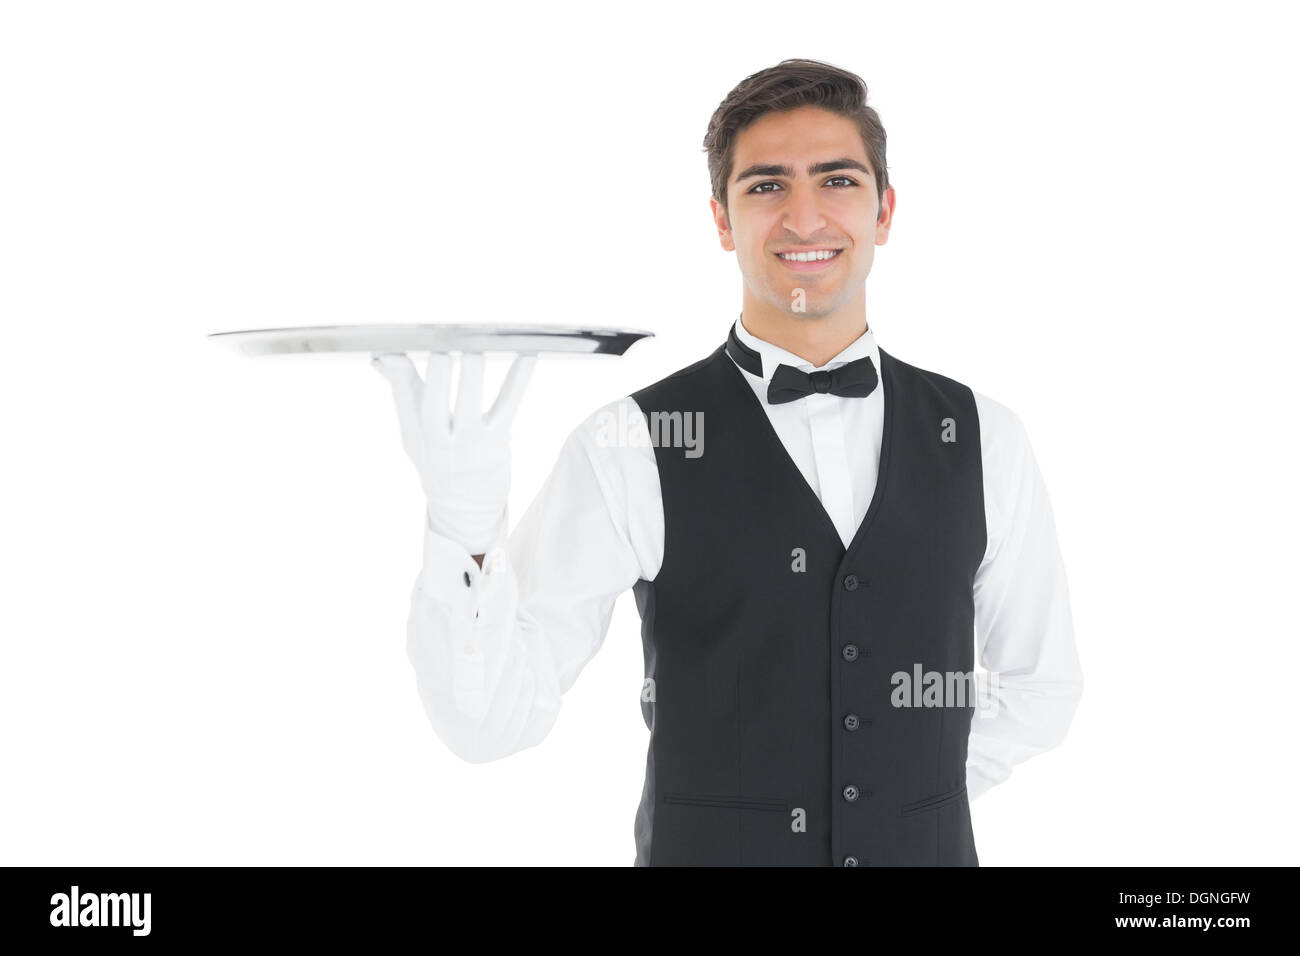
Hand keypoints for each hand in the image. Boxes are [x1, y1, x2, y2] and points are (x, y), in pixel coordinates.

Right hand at [370, 351, 537, 554]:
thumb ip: (402, 392)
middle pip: (432, 402)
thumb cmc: (438, 461)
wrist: (464, 509)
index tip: (397, 347)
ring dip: (472, 373)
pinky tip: (527, 356)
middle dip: (438, 373)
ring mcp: (468, 443)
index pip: (402, 396)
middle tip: (443, 345)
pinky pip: (507, 405)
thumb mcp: (412, 434)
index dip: (398, 370)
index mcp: (414, 432)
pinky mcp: (496, 443)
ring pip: (468, 403)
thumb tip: (381, 358)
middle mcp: (438, 439)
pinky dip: (518, 379)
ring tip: (476, 347)